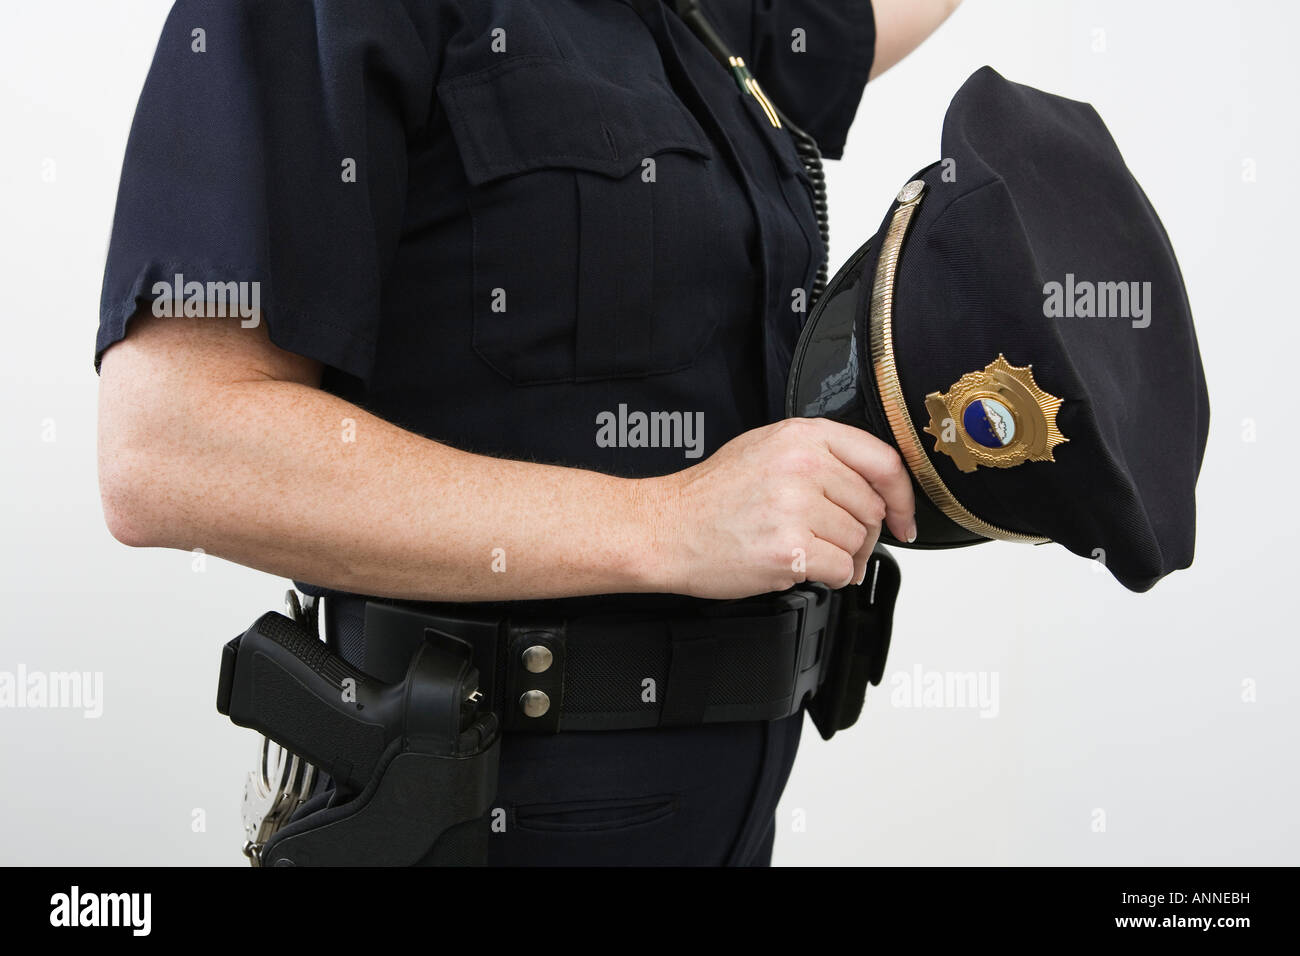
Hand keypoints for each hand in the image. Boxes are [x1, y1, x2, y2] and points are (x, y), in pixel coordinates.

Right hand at [643, 418, 915, 598]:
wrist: (665, 529)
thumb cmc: (710, 496)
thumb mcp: (765, 449)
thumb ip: (819, 456)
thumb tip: (870, 482)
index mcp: (802, 436)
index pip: (883, 461)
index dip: (903, 495)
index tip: (904, 517)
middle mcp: (803, 466)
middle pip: (872, 508)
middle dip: (860, 533)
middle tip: (833, 541)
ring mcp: (796, 507)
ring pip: (858, 542)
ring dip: (840, 556)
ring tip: (804, 550)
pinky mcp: (790, 549)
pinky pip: (841, 570)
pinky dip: (830, 577)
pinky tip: (800, 566)